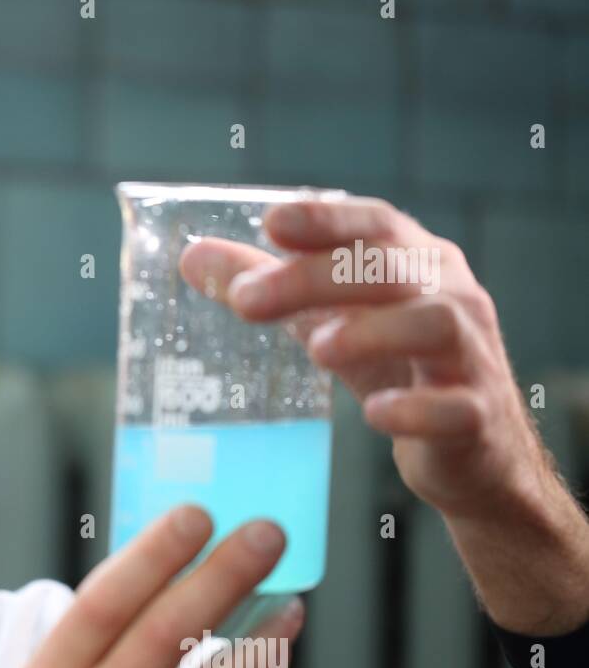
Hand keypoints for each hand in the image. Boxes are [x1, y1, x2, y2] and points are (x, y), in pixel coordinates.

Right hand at [0, 505, 303, 667]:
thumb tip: (160, 571)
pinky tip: (275, 653)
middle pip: (165, 634)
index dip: (154, 553)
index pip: (103, 604)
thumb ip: (90, 643)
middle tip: (266, 535)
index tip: (195, 515)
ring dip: (260, 634)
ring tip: (288, 594)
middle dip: (224, 575)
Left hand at [179, 197, 551, 521]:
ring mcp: (469, 357)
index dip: (326, 219)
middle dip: (317, 278)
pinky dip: (416, 407)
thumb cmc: (397, 365)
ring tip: (318, 347)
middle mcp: (451, 297)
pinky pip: (453, 408)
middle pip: (390, 269)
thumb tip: (191, 258)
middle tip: (247, 300)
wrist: (474, 447)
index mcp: (415, 263)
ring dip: (374, 330)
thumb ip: (270, 286)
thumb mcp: (331, 319)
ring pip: (435, 325)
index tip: (272, 222)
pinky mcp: (475, 417)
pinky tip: (377, 413)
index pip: (374, 224)